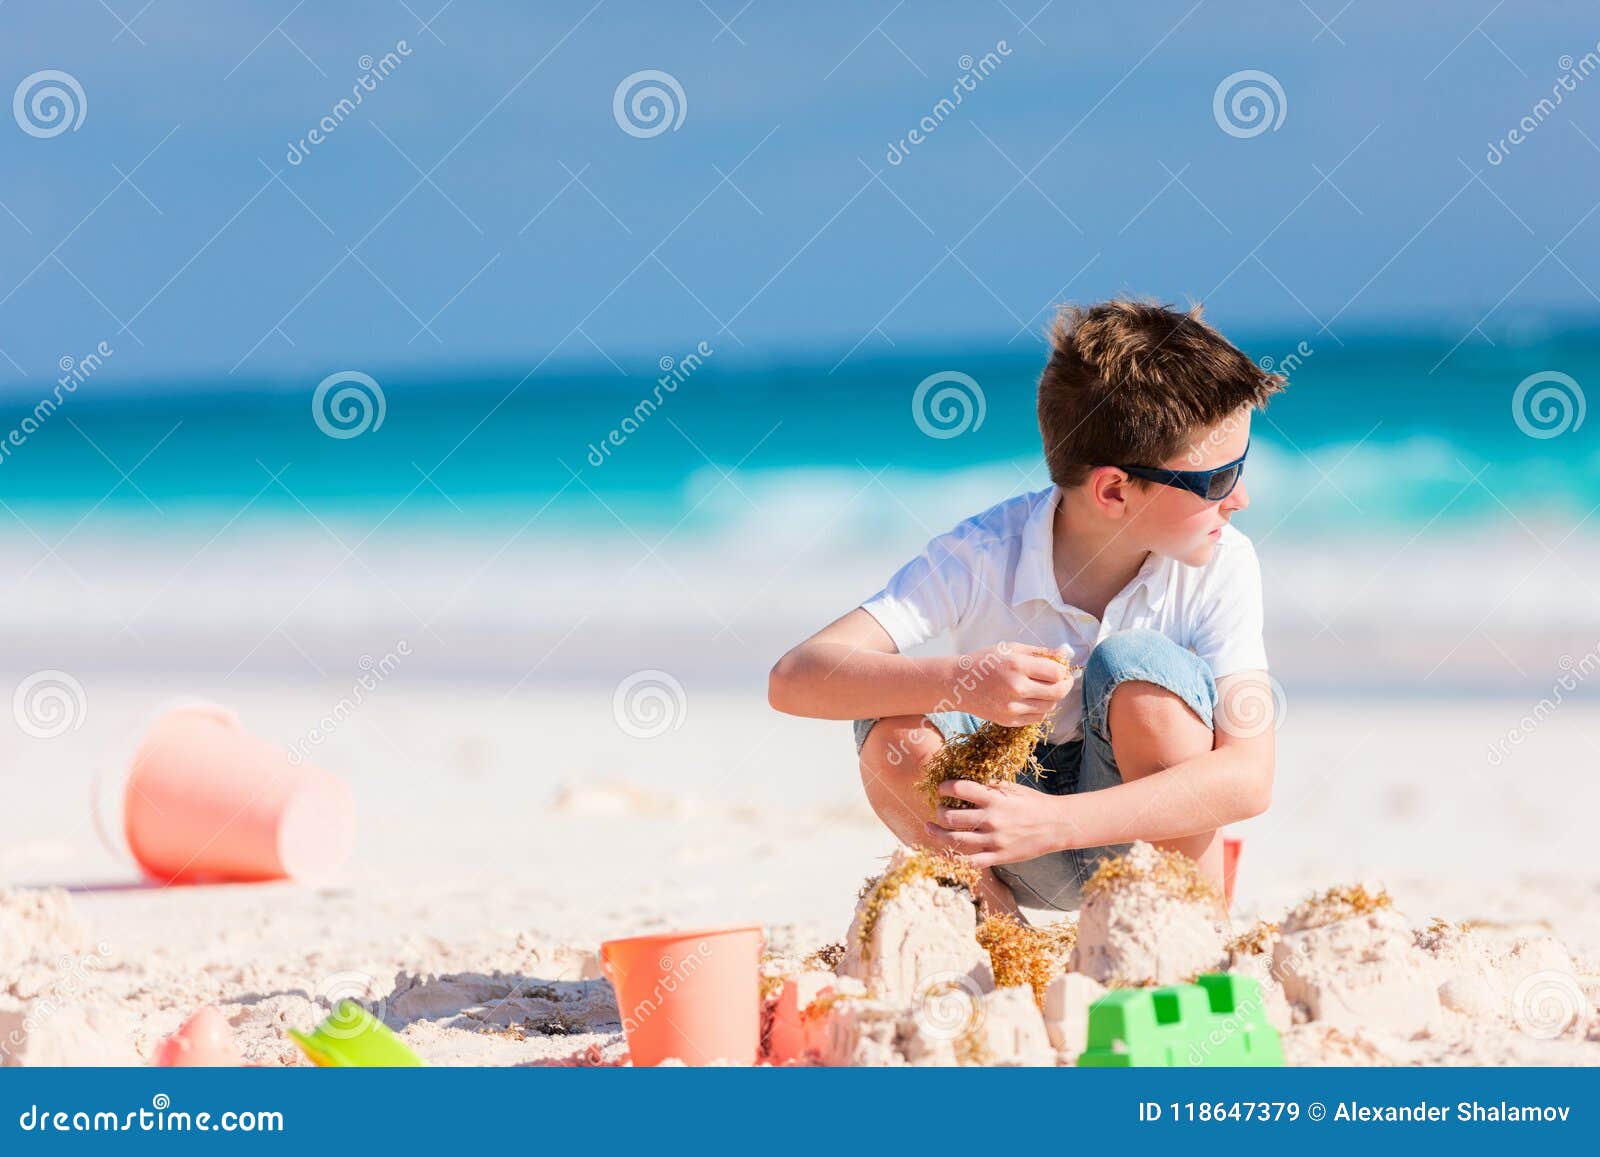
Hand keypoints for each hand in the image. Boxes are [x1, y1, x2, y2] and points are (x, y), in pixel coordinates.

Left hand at [922, 779, 1070, 867]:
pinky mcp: (998, 857)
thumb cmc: (1034, 803)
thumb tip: (968, 783)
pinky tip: (946, 852)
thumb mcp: (1013, 788)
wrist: (1057, 825)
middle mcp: (991, 820)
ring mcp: (993, 840)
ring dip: (938, 833)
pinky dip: (955, 858)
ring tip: (930, 827)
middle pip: (951, 817)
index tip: (941, 788)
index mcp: (995, 799)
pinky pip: (970, 861)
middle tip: (938, 809)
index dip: (945, 787)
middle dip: (939, 811)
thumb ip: (990, 786)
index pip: (960, 789)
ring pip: (955, 840)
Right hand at [955, 642, 1073, 725]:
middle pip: (1057, 693)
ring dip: (1052, 698)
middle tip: (1063, 681)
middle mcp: (1016, 688)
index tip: (1060, 669)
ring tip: (1044, 689)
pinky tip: (1033, 699)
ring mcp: (1012, 708)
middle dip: (1065, 685)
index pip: (1056, 673)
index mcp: (1017, 666)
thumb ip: (1039, 652)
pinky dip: (1041, 709)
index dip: (1062, 671)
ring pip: (1049, 707)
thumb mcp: (1010, 648)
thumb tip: (1065, 653)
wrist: (958, 684)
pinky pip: (1037, 718)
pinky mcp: (1009, 721)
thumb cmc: (985, 662)